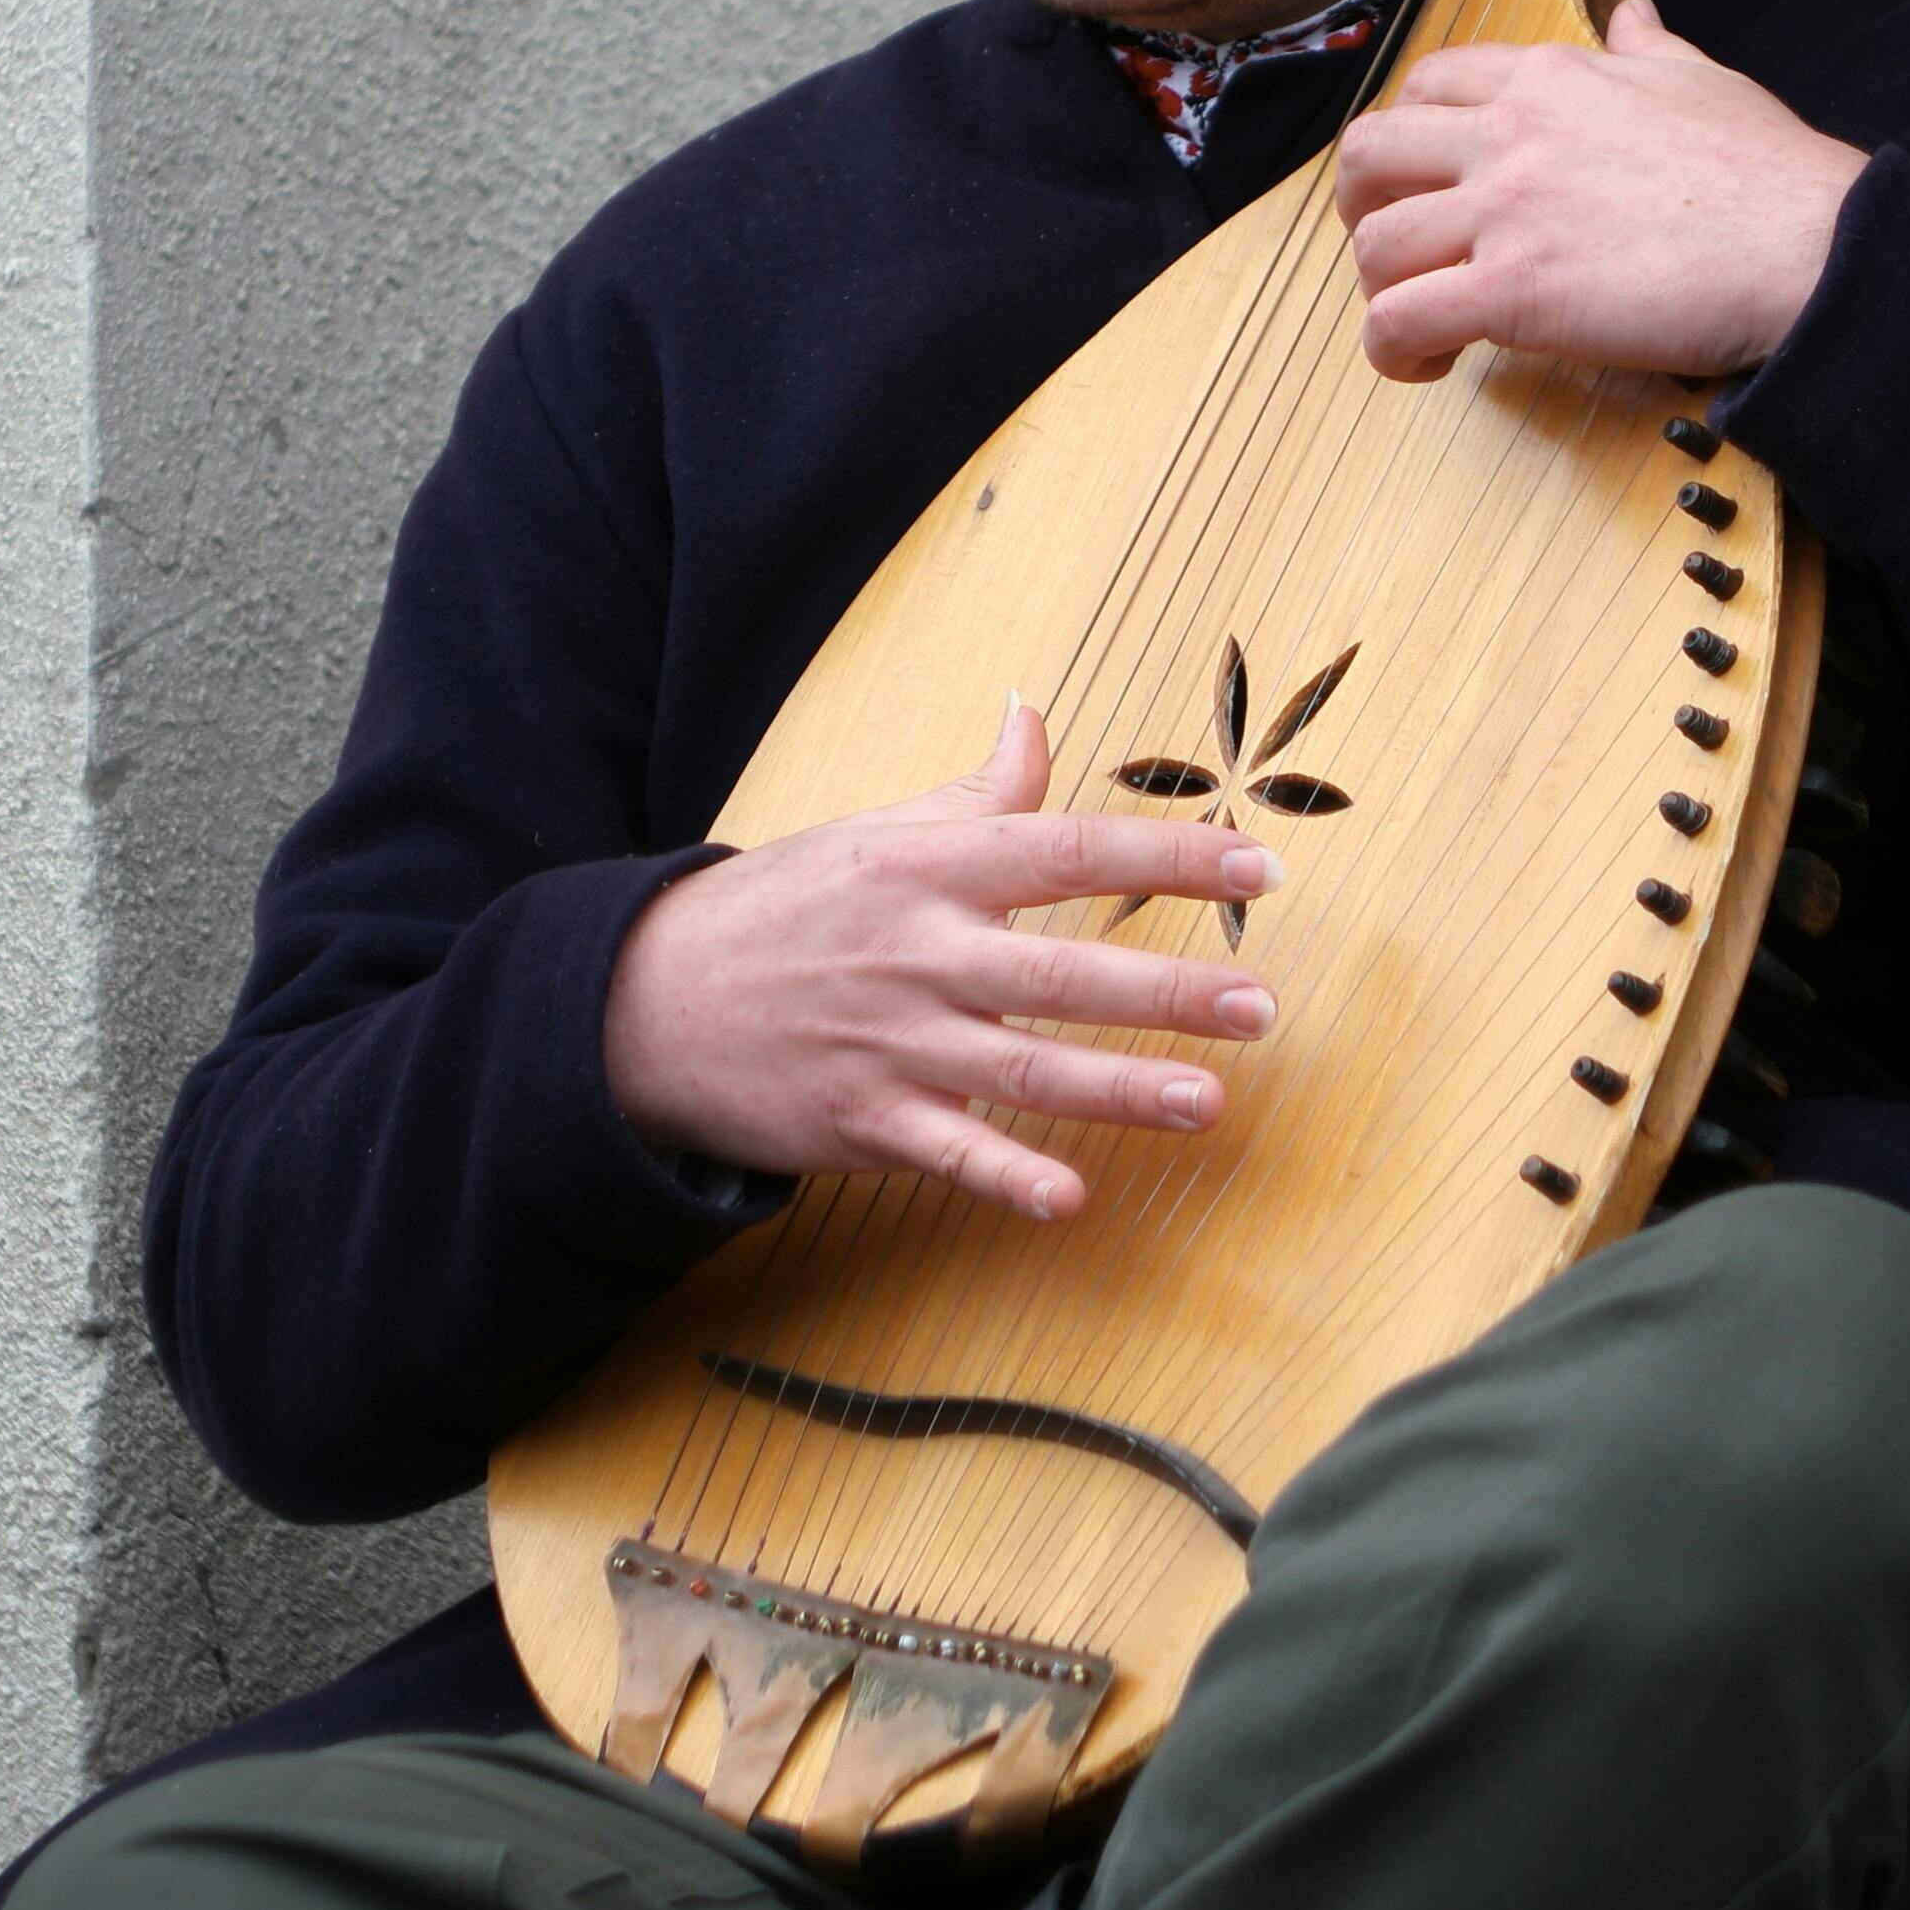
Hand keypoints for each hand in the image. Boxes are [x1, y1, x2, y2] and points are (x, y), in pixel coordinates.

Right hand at [605, 702, 1278, 1220]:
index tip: (1260, 868)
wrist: (649, 1000)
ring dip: (1118, 1089)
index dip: (1167, 860)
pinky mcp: (863, 1121)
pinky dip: (1006, 1176)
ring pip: (1022, 1069)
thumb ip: (978, 791)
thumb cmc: (786, 910)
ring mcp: (892, 1043)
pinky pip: (948, 1153)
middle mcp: (918, 953)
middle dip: (1165, 991)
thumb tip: (1035, 712)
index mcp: (930, 870)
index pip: (1067, 852)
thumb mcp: (879, 834)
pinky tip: (1072, 1197)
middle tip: (1261, 1006)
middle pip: (1059, 973)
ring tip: (1208, 1099)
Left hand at [1330, 0, 1865, 385]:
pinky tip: (1428, 366)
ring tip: (1423, 325)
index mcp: (1549, 79)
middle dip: (1361, 209)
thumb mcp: (1702, 80)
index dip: (1409, 141)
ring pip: (1373, 245)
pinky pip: (1400, 319)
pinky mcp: (1516, 291)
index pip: (1426, 85)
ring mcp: (1508, 210)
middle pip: (1367, 154)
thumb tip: (1634, 16)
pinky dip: (1392, 350)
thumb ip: (1649, 48)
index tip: (1430, 186)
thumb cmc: (1770, 176)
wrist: (1814, 246)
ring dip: (1380, 293)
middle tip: (1397, 255)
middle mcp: (1512, 133)